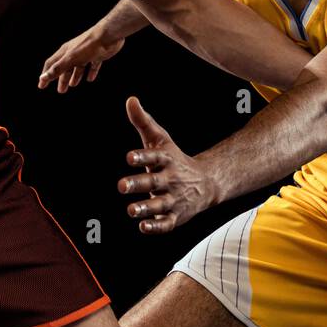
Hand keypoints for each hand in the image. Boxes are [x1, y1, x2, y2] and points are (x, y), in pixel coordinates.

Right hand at [38, 27, 124, 91]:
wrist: (108, 36)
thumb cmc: (88, 45)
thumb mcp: (70, 59)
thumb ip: (57, 69)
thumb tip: (42, 78)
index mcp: (65, 52)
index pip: (51, 65)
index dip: (46, 75)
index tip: (42, 85)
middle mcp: (74, 52)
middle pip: (65, 67)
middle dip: (62, 79)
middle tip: (61, 91)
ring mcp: (86, 54)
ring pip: (78, 67)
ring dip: (74, 77)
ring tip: (72, 85)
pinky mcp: (98, 55)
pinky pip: (92, 66)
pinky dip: (90, 72)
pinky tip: (90, 79)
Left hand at [118, 97, 218, 233]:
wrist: (206, 182)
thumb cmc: (175, 159)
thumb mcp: (160, 139)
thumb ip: (143, 121)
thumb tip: (130, 99)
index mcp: (166, 160)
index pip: (154, 157)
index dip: (142, 157)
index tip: (129, 157)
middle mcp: (170, 179)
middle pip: (153, 182)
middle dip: (138, 184)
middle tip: (121, 185)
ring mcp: (174, 198)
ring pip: (159, 205)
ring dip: (145, 208)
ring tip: (131, 210)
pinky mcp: (176, 216)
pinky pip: (167, 224)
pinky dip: (156, 226)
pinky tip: (143, 226)